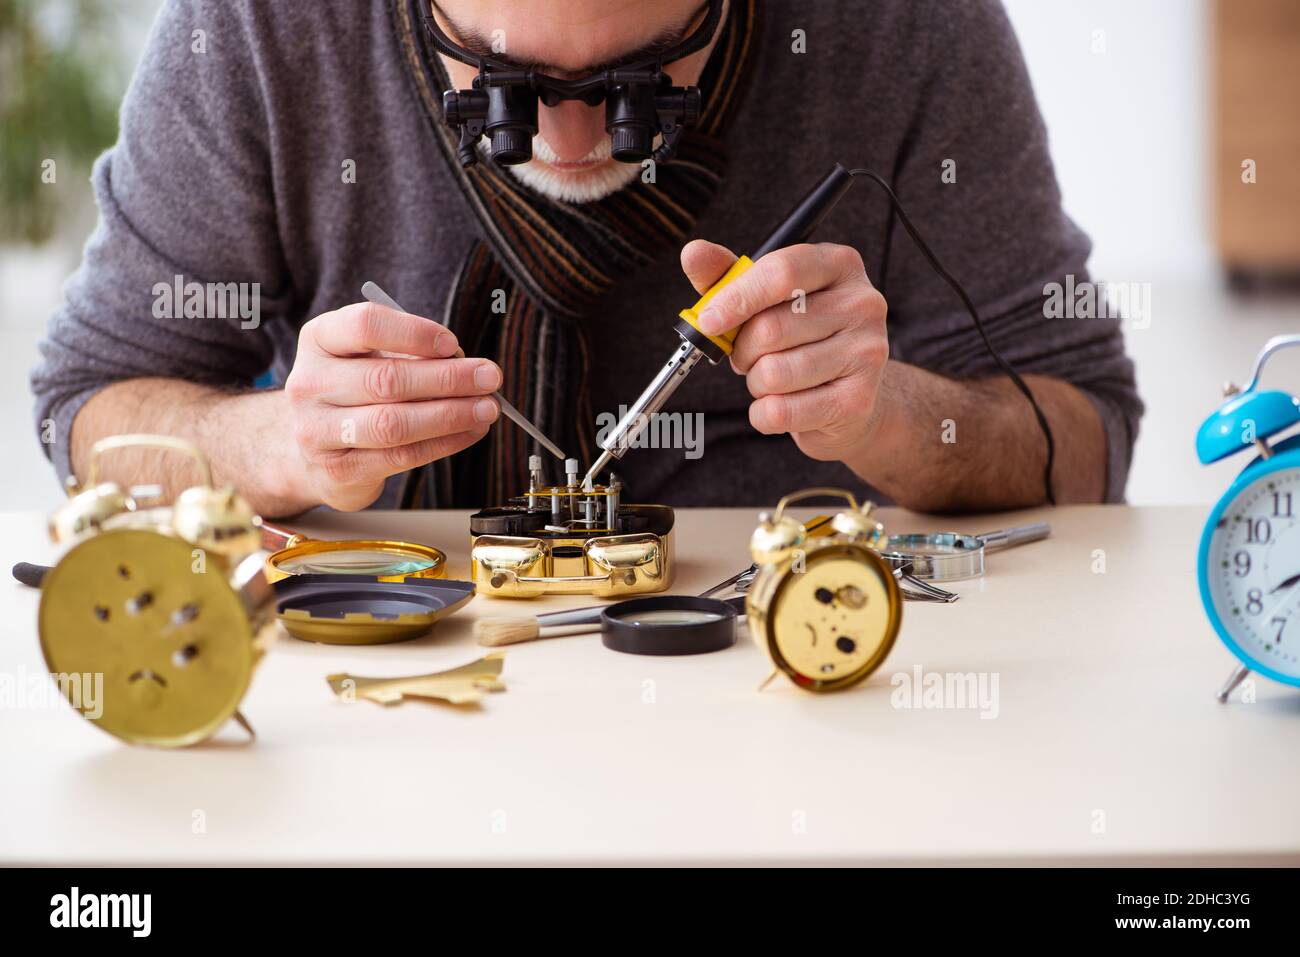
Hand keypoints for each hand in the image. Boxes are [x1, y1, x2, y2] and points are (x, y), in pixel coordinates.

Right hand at [283, 301, 500, 509]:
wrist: (310, 451)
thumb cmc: (352, 393)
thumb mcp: (367, 359)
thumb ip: (408, 355)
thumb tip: (465, 364)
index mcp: (319, 340)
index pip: (365, 325)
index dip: (414, 332)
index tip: (453, 344)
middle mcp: (310, 383)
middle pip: (386, 379)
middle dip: (448, 379)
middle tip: (490, 377)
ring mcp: (317, 430)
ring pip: (393, 423)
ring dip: (450, 415)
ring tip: (487, 409)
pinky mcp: (337, 470)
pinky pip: (400, 456)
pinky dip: (443, 443)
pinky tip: (469, 432)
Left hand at [681, 240, 888, 463]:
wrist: (849, 396)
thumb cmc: (802, 338)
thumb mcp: (768, 298)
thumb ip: (728, 277)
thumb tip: (693, 253)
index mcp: (839, 265)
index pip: (782, 272)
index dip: (736, 298)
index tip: (709, 321)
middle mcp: (862, 304)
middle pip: (771, 328)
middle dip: (743, 350)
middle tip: (748, 356)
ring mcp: (866, 353)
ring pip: (773, 373)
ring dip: (756, 382)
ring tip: (772, 378)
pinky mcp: (857, 400)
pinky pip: (781, 411)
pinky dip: (764, 414)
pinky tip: (783, 403)